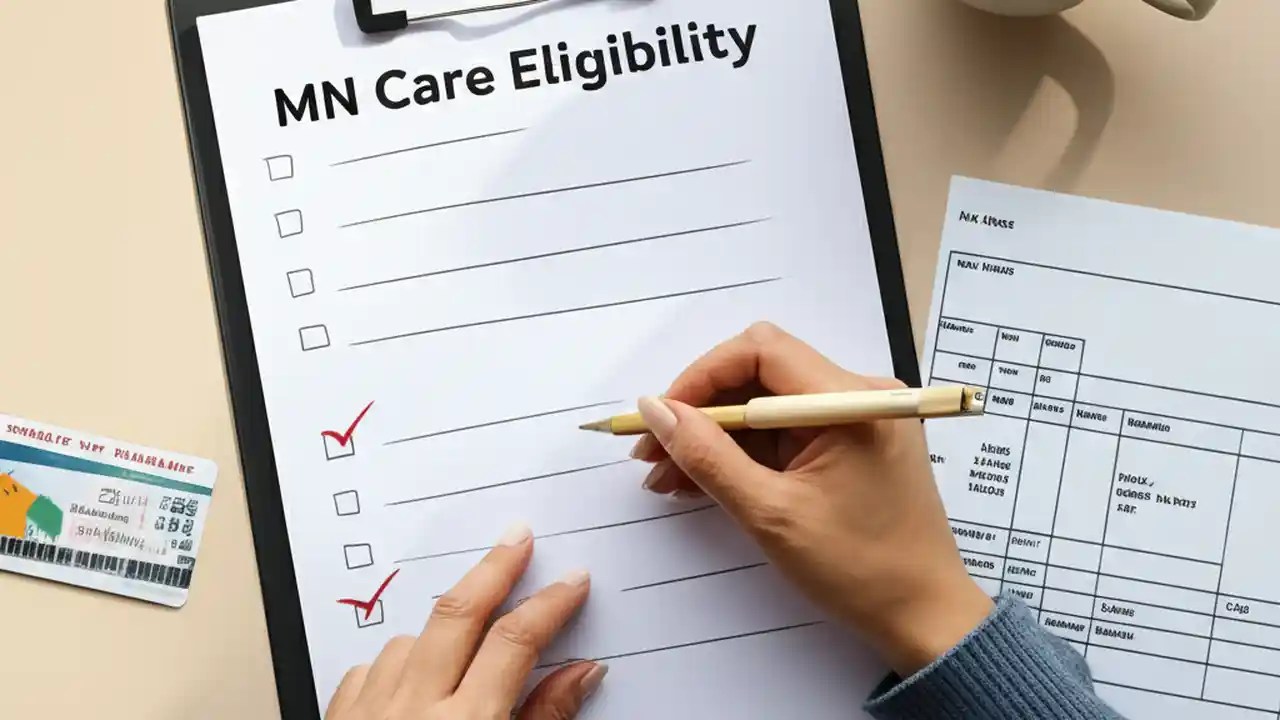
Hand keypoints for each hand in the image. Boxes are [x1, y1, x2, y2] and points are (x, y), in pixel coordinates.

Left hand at [326, 525, 604, 719]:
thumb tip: (582, 675)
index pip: (516, 643)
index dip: (550, 604)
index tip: (572, 581)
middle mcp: (411, 711)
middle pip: (459, 612)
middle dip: (494, 568)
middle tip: (519, 539)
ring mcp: (369, 713)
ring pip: (410, 639)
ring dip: (445, 628)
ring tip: (471, 631)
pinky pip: (369, 668)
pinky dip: (397, 661)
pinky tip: (412, 675)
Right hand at [631, 322, 991, 675]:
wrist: (923, 615)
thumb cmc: (860, 570)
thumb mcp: (771, 514)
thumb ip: (708, 456)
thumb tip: (656, 409)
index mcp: (851, 402)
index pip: (761, 351)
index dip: (701, 377)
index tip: (661, 417)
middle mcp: (858, 395)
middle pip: (760, 373)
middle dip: (700, 409)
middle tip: (653, 451)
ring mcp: (855, 418)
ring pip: (765, 404)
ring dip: (715, 435)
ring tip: (667, 476)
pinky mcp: (849, 442)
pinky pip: (784, 431)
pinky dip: (743, 452)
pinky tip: (703, 479)